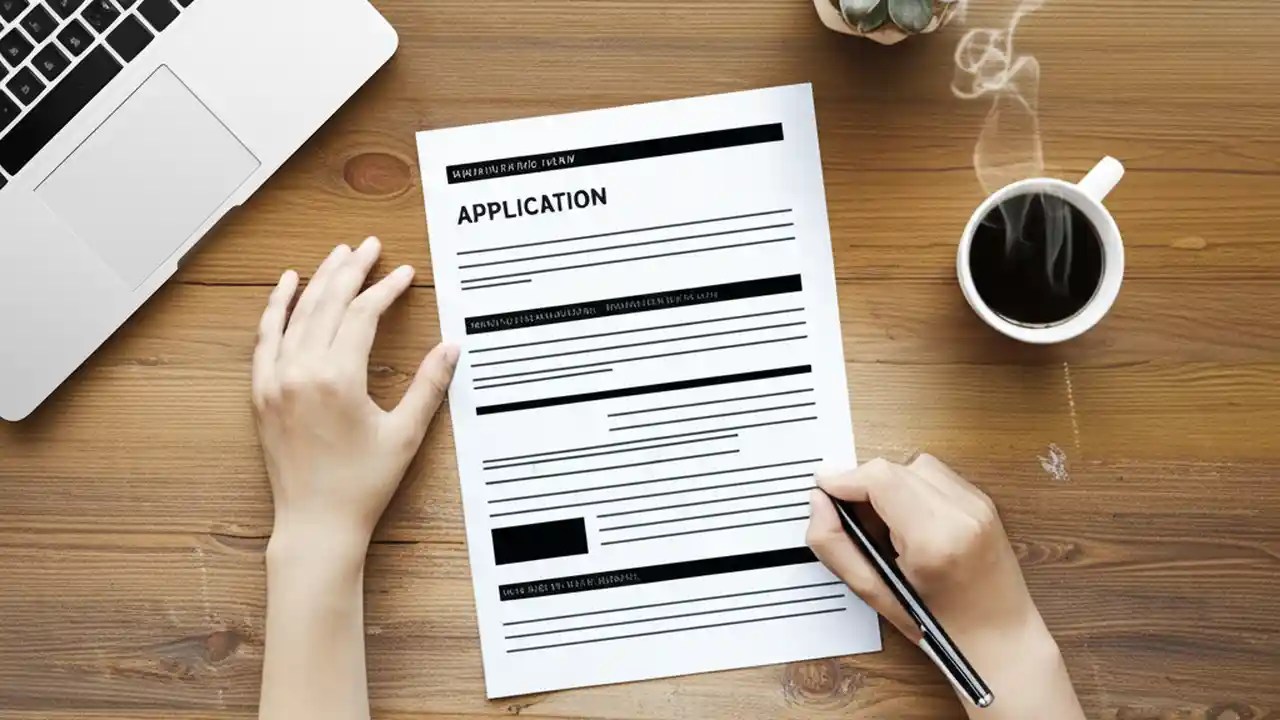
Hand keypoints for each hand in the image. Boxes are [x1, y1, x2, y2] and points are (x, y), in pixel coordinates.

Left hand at [252, 238, 458, 554]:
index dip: (385, 289)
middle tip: (368, 246)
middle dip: (350, 270)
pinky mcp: (261, 394)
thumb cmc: (361, 485)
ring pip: (296, 314)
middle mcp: (300, 373)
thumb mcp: (405, 434)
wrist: (316, 524)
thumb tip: (452, 347)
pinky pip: (265, 338)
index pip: (362, 315)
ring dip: (317, 280)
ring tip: (336, 255)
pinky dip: (275, 309)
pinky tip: (286, 286)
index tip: (403, 274)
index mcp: (337, 378)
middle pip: (327, 304)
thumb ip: (429, 385)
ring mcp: (275, 382)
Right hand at [807, 455, 1083, 718]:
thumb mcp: (877, 595)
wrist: (1001, 638)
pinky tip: (913, 522)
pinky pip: (936, 475)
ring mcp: (978, 504)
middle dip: (864, 485)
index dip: (845, 479)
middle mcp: (962, 512)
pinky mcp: (984, 501)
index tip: (826, 491)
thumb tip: (819, 504)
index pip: (879, 477)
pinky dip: (914, 490)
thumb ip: (837, 547)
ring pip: (913, 465)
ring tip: (888, 524)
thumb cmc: (944, 627)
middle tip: (855, 520)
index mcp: (935, 538)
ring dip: (891, 485)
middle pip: (893, 467)